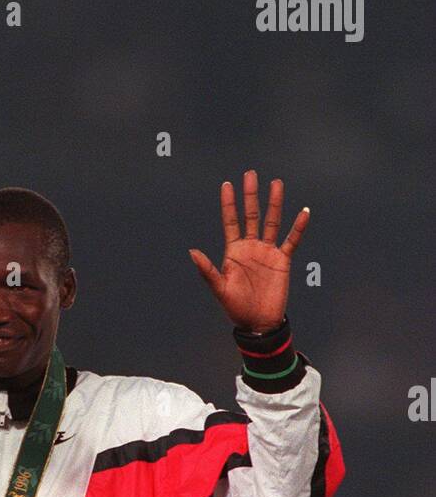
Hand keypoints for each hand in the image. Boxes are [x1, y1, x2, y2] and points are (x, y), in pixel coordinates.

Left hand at [188, 171, 308, 332]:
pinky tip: (304, 212)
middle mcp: (251, 247)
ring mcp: (267, 251)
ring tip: (276, 183)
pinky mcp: (282, 260)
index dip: (228, 203)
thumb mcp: (220, 288)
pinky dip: (298, 227)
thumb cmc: (236, 307)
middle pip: (251, 215)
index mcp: (234, 251)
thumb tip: (192, 252)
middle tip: (250, 174)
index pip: (230, 221)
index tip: (227, 184)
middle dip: (250, 195)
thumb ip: (208, 270)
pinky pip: (291, 240)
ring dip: (274, 203)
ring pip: (272, 221)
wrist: (258, 323)